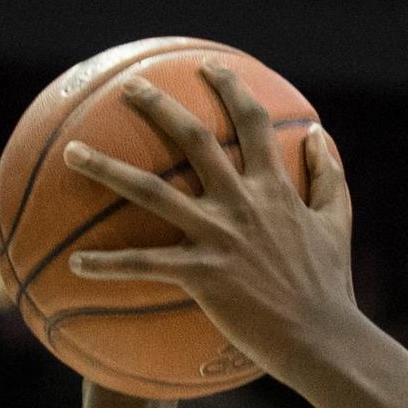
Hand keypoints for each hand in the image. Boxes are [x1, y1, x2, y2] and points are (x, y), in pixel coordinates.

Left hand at [62, 61, 357, 387]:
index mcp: (275, 189)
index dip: (231, 89)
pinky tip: (76, 264)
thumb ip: (328, 176)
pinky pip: (144, 264)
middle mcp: (243, 203)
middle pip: (194, 140)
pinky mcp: (202, 275)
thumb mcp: (337, 223)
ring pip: (152, 191)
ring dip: (107, 168)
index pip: (254, 123)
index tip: (210, 68)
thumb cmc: (330, 286)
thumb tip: (317, 135)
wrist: (321, 338)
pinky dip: (108, 264)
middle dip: (158, 106)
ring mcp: (219, 237)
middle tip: (129, 88)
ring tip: (71, 152)